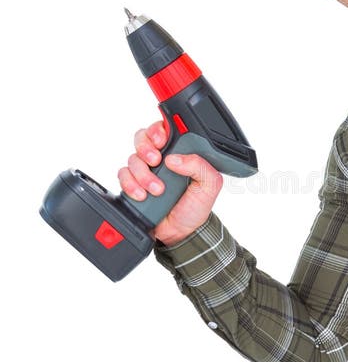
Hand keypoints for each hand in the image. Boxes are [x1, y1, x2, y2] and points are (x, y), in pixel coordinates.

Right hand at [118, 120, 223, 246]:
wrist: (182, 233)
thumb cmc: (196, 206)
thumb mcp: (210, 185)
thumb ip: (200, 166)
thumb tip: (175, 159)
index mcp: (180, 151)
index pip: (164, 129)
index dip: (158, 129)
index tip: (161, 140)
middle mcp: (161, 158)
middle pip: (142, 138)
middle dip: (146, 147)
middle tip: (156, 160)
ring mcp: (146, 170)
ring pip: (133, 158)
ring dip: (143, 174)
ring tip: (157, 190)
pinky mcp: (133, 184)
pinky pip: (123, 175)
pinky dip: (130, 185)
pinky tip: (142, 195)